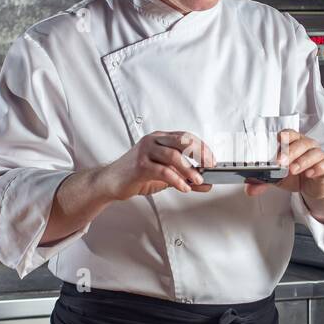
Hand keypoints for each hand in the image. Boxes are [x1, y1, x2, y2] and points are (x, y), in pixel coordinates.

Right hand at [98, 130, 214, 198]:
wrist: (111, 182)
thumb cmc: (136, 175)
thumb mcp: (166, 176)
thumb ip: (186, 178)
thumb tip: (207, 184)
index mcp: (160, 138)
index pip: (186, 137)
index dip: (201, 147)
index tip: (212, 160)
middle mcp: (153, 141)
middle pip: (182, 140)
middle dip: (199, 153)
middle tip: (210, 166)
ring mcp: (145, 151)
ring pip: (173, 155)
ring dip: (189, 169)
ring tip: (197, 180)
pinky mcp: (140, 165)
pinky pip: (163, 171)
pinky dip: (176, 180)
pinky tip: (184, 187)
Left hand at [246, 129, 323, 221]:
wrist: (315, 186)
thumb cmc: (297, 175)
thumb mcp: (278, 179)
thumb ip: (263, 182)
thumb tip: (249, 189)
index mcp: (293, 143)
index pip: (289, 134)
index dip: (283, 136)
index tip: (277, 139)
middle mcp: (307, 146)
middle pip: (300, 143)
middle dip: (289, 151)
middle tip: (280, 161)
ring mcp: (318, 156)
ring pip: (313, 153)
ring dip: (302, 161)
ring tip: (293, 170)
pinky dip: (318, 168)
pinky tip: (310, 174)